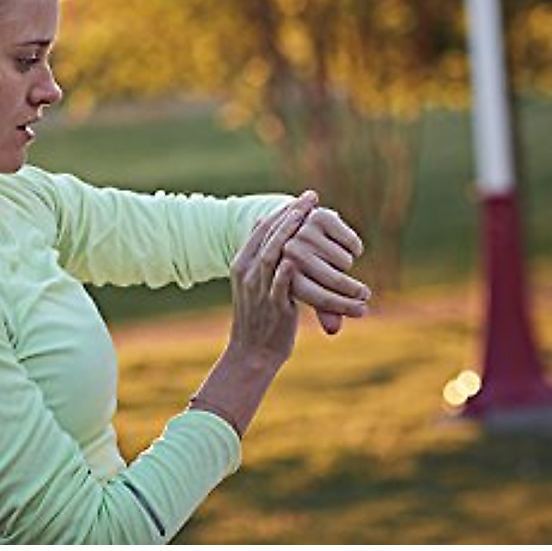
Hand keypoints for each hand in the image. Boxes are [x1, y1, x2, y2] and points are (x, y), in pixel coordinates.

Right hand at [228, 191, 315, 366]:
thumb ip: (259, 257)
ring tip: (307, 216)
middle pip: (268, 236)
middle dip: (290, 214)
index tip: (300, 199)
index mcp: (241, 265)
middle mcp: (247, 274)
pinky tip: (298, 254)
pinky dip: (287, 269)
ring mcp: (259, 289)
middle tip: (310, 197)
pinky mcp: (274, 306)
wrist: (251, 353)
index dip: (282, 212)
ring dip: (290, 233)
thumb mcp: (253, 283)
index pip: (261, 230)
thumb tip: (266, 227)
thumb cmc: (258, 317)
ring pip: (272, 254)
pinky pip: (280, 284)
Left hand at [281, 202, 368, 333]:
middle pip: (335, 280)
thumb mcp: (308, 288)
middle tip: (365, 295)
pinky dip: (355, 247)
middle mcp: (291, 253)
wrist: (296, 226)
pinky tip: (346, 245)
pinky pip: (351, 242)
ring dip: (348, 264)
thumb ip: (322, 308)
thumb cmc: (304, 266)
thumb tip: (332, 330)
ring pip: (344, 261)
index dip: (344, 307)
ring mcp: (304, 233)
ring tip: (339, 262)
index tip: (362, 311)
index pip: (320, 297)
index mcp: (285, 274)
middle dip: (355, 291)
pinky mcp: (320, 217)